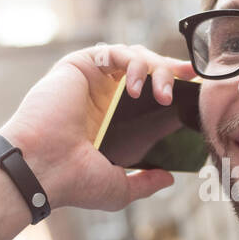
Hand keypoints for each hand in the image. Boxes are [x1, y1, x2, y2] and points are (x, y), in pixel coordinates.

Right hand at [0, 43, 197, 211]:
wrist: (43, 170)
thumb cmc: (74, 182)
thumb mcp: (119, 187)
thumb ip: (144, 182)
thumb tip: (169, 179)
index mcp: (113, 121)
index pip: (150, 95)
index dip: (174, 87)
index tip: (195, 90)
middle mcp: (102, 98)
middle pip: (146, 70)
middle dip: (171, 72)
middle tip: (188, 82)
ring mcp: (91, 81)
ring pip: (134, 56)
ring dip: (155, 67)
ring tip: (163, 93)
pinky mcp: (78, 66)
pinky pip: (112, 51)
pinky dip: (131, 61)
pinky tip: (136, 86)